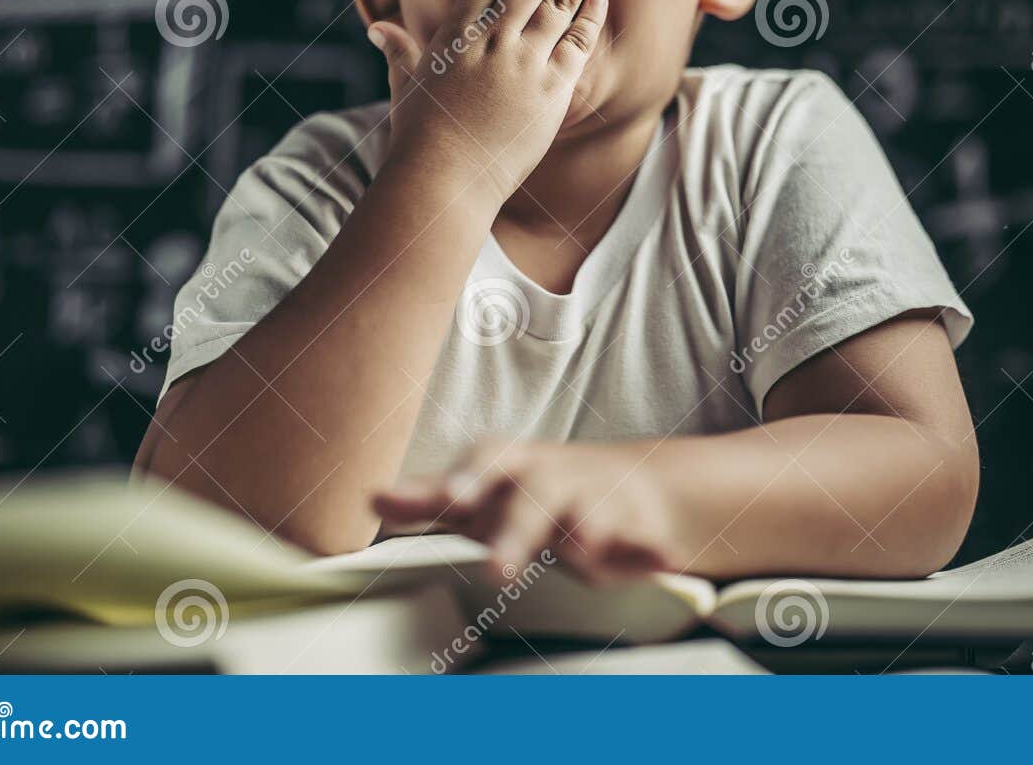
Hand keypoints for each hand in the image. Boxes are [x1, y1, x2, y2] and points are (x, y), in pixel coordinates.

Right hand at [367, 0, 607, 200]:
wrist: (445, 180)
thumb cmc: (419, 137)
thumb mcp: (406, 85)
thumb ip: (399, 51)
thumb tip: (379, 30)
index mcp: (458, 30)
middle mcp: (494, 38)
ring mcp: (525, 62)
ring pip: (561, 0)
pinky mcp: (551, 91)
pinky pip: (577, 44)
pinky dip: (590, 17)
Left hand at [373, 439, 679, 582]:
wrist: (632, 486)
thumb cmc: (539, 492)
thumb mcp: (488, 491)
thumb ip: (431, 498)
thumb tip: (370, 496)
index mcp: (516, 467)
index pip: (491, 460)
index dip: (472, 477)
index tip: (454, 496)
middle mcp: (556, 479)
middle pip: (536, 498)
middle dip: (518, 531)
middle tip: (498, 571)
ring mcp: (600, 501)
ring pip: (591, 516)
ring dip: (586, 532)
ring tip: (582, 550)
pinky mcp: (639, 527)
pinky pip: (648, 538)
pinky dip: (653, 549)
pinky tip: (661, 560)